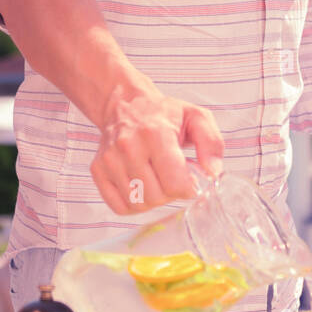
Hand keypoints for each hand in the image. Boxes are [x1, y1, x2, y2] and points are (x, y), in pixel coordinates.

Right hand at [92, 88, 224, 214]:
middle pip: (156, 197)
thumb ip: (211, 144)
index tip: (190, 179)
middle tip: (173, 177)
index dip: (188, 188)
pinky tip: (141, 186)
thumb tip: (213, 173)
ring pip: (138, 204)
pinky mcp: (98, 170)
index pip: (175, 183)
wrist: (126, 104)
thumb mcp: (196, 118)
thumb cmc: (163, 113)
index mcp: (156, 133)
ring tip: (156, 179)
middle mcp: (129, 146)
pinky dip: (134, 204)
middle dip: (171, 193)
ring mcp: (110, 159)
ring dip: (152, 199)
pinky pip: (119, 207)